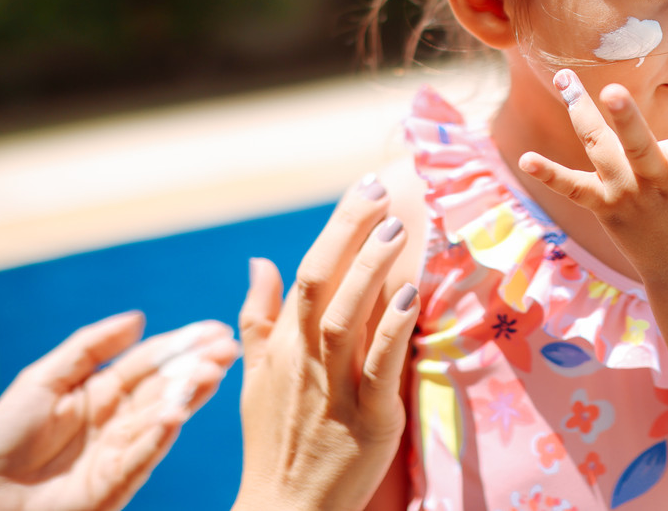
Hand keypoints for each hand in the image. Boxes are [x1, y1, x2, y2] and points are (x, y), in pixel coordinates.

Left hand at [0, 312, 237, 510]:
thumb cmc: (1, 438)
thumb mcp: (43, 379)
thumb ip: (90, 346)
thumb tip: (140, 318)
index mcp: (104, 392)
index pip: (152, 362)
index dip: (182, 345)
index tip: (217, 329)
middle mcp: (119, 420)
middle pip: (166, 387)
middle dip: (199, 367)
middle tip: (229, 349)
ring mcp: (120, 453)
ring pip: (162, 418)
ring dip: (189, 396)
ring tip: (213, 372)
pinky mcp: (114, 485)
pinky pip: (141, 459)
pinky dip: (159, 438)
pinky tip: (175, 415)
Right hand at [233, 177, 419, 510]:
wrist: (285, 510)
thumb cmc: (275, 439)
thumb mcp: (256, 377)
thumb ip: (259, 318)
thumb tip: (260, 261)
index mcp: (283, 345)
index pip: (308, 272)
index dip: (338, 228)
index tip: (364, 187)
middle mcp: (305, 359)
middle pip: (321, 283)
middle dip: (350, 232)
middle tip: (379, 190)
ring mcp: (336, 387)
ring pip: (347, 317)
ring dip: (371, 269)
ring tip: (396, 227)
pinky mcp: (370, 418)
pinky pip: (379, 365)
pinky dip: (393, 328)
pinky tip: (411, 294)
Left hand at [518, 70, 667, 281]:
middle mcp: (655, 183)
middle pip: (637, 147)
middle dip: (625, 119)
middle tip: (611, 90)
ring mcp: (626, 195)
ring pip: (602, 153)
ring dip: (584, 119)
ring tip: (567, 82)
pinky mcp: (604, 206)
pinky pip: (573, 189)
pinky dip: (550, 175)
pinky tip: (525, 158)